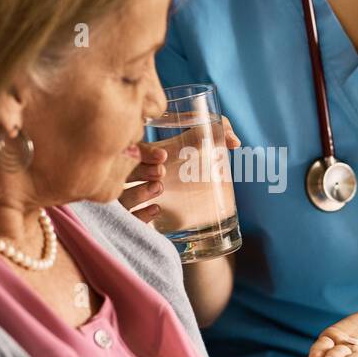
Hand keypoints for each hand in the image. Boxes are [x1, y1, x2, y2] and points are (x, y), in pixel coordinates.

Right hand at [119, 116, 240, 226]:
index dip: (145, 152)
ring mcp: (130, 200)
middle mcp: (131, 177)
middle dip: (142, 169)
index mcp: (142, 155)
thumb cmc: (191, 170)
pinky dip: (140, 216)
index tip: (164, 156)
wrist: (196, 213)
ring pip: (122, 197)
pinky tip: (156, 210)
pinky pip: (129, 221)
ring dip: (138, 192)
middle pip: (124, 171)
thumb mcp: (202, 148)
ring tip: (159, 188)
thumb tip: (234, 142)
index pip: (134, 149)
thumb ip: (219, 134)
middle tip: (162, 172)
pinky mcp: (135, 222)